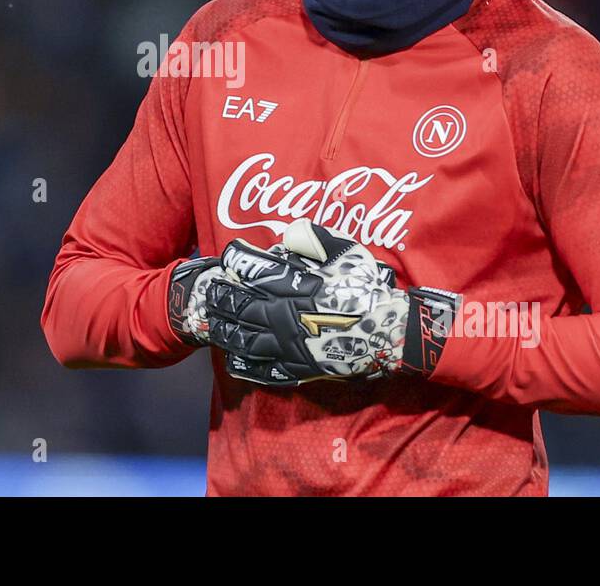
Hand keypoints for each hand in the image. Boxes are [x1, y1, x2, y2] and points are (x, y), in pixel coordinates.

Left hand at [211, 219, 460, 385]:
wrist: (387, 331)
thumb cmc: (365, 288)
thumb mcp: (344, 252)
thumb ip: (313, 238)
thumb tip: (288, 232)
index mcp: (292, 285)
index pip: (251, 271)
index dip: (236, 262)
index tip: (227, 258)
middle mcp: (282, 315)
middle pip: (239, 307)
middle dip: (221, 297)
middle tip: (212, 291)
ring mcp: (287, 345)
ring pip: (243, 340)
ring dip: (225, 330)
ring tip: (215, 323)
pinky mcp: (296, 367)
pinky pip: (262, 368)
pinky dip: (244, 365)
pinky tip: (233, 359)